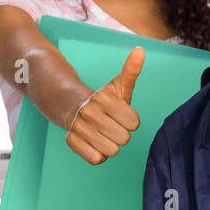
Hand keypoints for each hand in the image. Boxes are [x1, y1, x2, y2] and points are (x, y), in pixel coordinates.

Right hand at [65, 46, 143, 164]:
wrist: (69, 105)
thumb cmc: (102, 99)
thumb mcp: (118, 85)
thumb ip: (131, 70)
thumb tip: (140, 50)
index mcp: (104, 100)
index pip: (134, 123)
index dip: (131, 121)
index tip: (121, 115)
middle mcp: (90, 114)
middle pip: (124, 139)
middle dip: (121, 133)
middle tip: (112, 125)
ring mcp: (79, 128)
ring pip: (111, 151)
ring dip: (110, 145)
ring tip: (103, 133)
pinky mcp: (72, 142)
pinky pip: (97, 159)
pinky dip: (98, 155)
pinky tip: (94, 142)